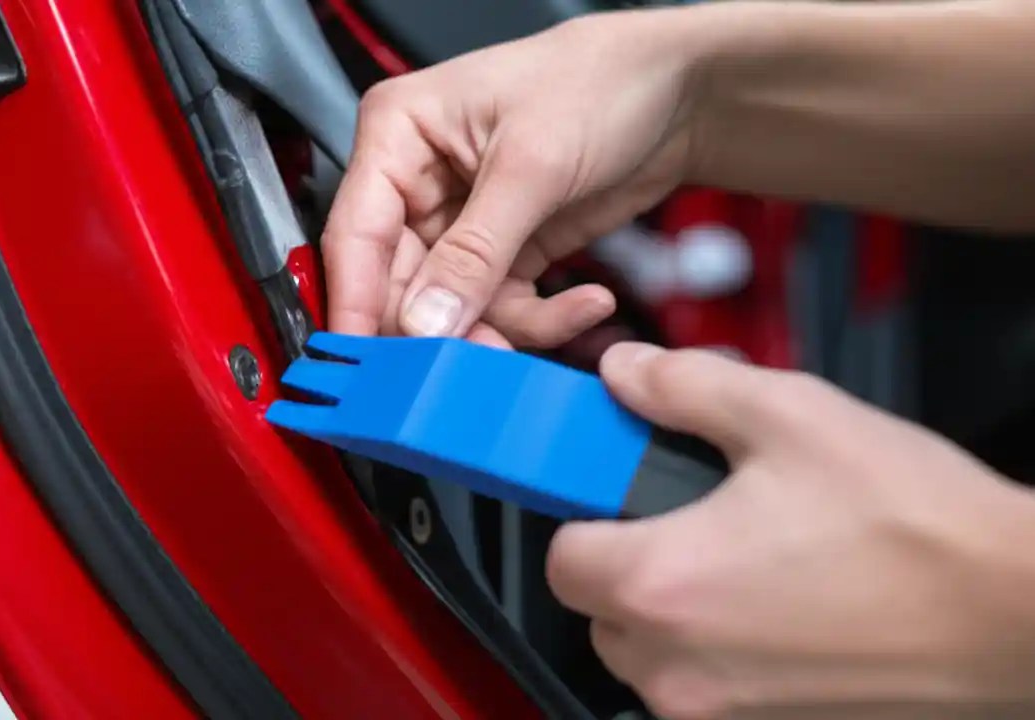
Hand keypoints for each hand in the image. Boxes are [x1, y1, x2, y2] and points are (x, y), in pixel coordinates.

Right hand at [322, 9, 711, 346]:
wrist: (681, 94)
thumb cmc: (601, 82)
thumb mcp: (531, 167)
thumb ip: (473, 253)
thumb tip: (424, 322)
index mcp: (398, 134)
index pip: (355, 233)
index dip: (354, 303)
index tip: (361, 365)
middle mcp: (418, 182)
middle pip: (398, 283)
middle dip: (441, 327)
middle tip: (477, 362)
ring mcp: (461, 223)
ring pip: (450, 309)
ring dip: (502, 329)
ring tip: (558, 320)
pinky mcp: (503, 253)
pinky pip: (500, 309)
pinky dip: (542, 319)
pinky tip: (586, 302)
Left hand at [548, 344, 1034, 719]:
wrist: (1020, 614)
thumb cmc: (915, 524)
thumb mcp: (790, 416)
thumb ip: (684, 390)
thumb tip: (622, 374)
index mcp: (661, 587)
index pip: (561, 559)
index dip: (586, 516)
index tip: (621, 494)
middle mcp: (677, 669)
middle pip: (602, 612)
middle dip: (633, 561)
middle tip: (695, 517)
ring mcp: (724, 716)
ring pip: (653, 657)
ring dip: (679, 611)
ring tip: (755, 559)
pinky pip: (712, 689)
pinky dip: (728, 652)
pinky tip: (789, 607)